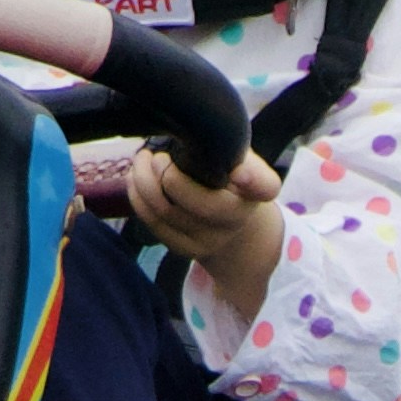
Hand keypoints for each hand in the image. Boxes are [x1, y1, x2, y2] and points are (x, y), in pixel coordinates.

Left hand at [121, 146, 288, 325]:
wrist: (224, 213)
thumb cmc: (227, 172)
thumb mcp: (237, 156)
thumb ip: (235, 152)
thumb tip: (234, 170)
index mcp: (256, 189)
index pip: (264, 186)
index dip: (252, 180)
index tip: (239, 173)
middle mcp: (238, 220)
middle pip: (201, 203)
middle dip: (168, 175)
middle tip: (155, 155)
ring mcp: (211, 240)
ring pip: (168, 212)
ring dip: (145, 182)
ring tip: (141, 160)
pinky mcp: (185, 248)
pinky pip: (155, 224)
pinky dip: (139, 198)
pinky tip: (136, 179)